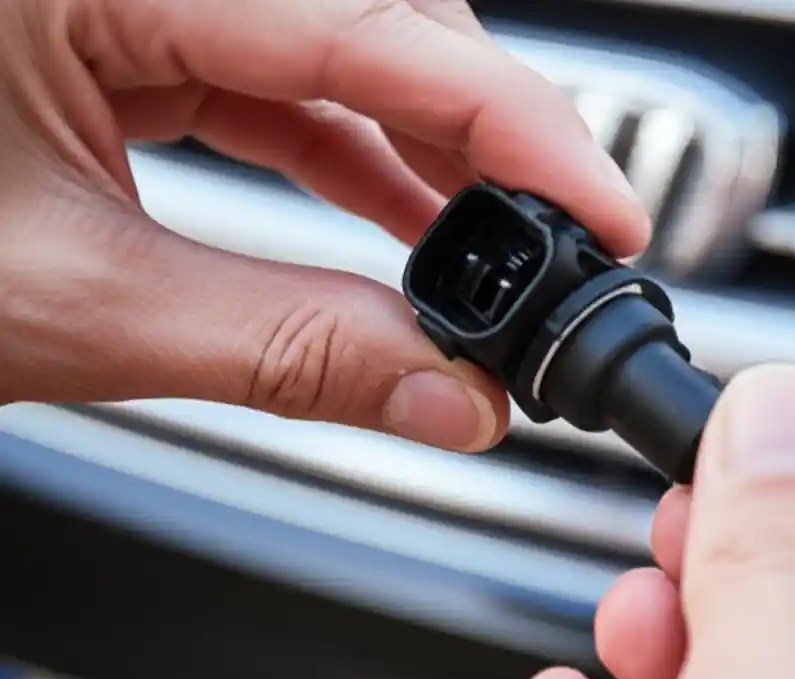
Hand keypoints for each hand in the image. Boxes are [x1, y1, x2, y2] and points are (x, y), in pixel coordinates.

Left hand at [0, 0, 647, 448]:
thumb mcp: (64, 303)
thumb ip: (282, 348)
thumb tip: (441, 396)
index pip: (373, 27)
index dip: (517, 124)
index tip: (603, 210)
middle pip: (376, 9)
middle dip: (482, 132)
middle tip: (550, 247)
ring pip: (337, 37)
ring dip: (423, 149)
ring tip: (487, 255)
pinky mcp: (120, 16)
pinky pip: (275, 65)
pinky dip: (345, 149)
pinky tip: (399, 219)